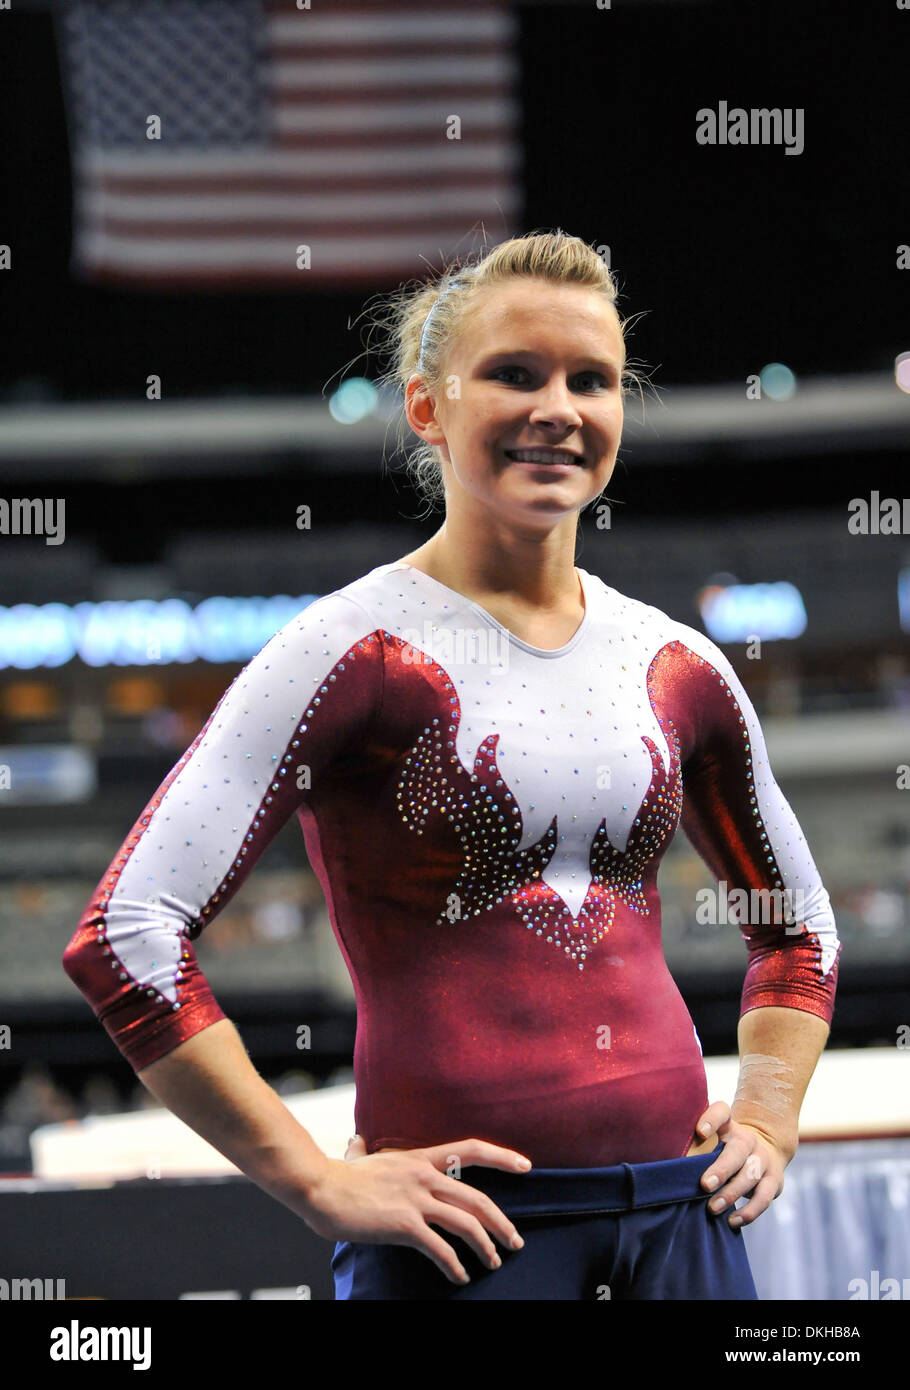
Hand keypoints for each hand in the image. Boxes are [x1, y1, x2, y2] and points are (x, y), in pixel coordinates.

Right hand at [301, 1134, 529, 1284]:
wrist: (319, 1187)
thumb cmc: (336, 1176)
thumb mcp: (359, 1157)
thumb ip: (363, 1150)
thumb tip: (357, 1142)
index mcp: (418, 1159)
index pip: (470, 1150)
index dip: (501, 1157)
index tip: (525, 1166)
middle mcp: (423, 1176)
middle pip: (477, 1198)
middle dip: (501, 1223)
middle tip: (514, 1241)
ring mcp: (415, 1200)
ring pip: (466, 1223)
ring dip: (485, 1246)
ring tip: (492, 1263)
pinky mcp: (405, 1224)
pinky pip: (440, 1248)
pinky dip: (455, 1265)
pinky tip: (459, 1276)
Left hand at [688, 1102, 788, 1227]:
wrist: (764, 1149)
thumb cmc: (724, 1149)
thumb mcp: (712, 1141)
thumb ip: (694, 1147)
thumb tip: (663, 1166)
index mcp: (728, 1126)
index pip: (722, 1112)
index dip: (712, 1119)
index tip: (699, 1132)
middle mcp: (747, 1140)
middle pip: (738, 1150)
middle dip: (721, 1168)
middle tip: (704, 1185)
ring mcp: (763, 1159)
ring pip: (751, 1175)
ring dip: (732, 1193)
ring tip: (713, 1208)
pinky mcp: (774, 1180)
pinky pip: (764, 1197)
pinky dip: (749, 1212)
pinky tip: (732, 1220)